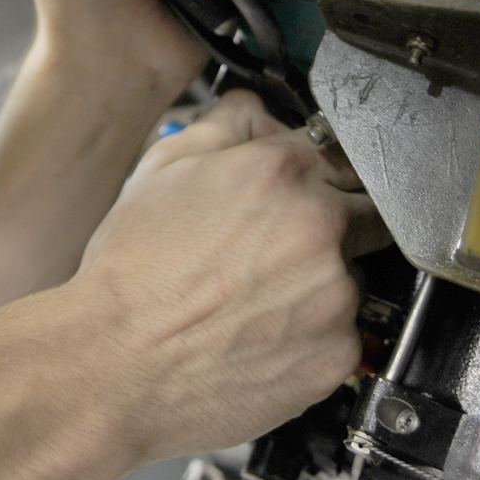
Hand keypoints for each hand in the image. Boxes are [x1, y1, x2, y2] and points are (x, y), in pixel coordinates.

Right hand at [71, 91, 371, 460]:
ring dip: (320, 281)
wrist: (115, 365)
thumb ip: (227, 124)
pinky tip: (262, 333)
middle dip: (332, 223)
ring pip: (352, 275)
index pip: (336, 151)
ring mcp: (334, 295)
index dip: (314, 172)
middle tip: (278, 248)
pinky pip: (342, 332)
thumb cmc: (132, 275)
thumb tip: (261, 114)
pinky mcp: (337, 353)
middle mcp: (317, 228)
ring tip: (256, 298)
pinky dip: (313, 333)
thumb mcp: (162, 168)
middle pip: (364, 210)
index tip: (302, 190)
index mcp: (280, 173)